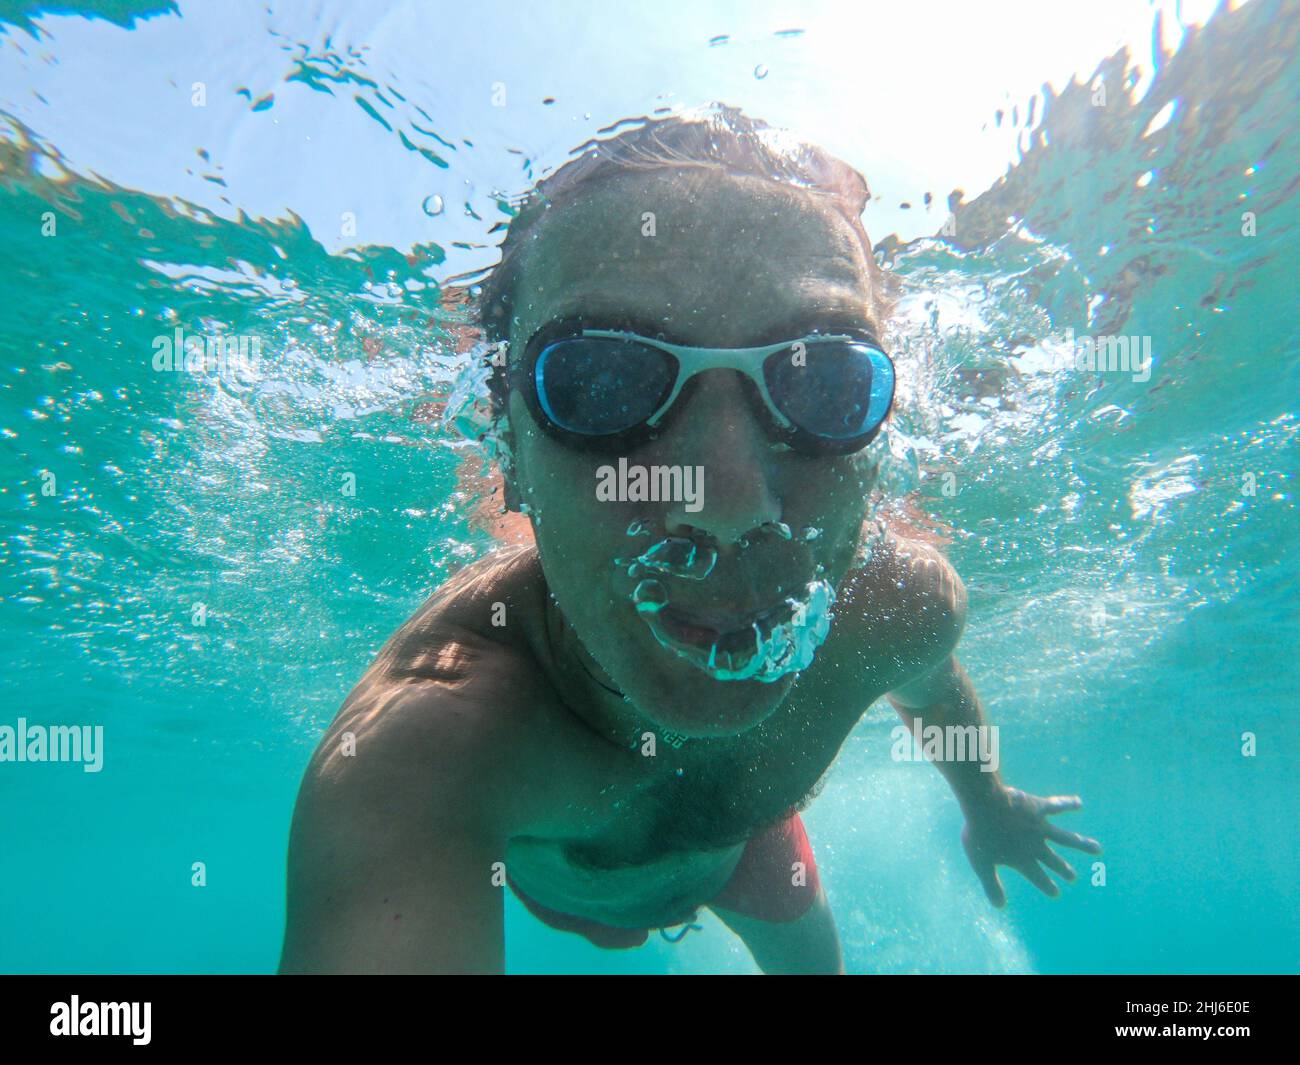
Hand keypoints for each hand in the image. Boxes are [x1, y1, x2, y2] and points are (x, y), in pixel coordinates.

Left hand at [961, 786, 1100, 906]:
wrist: (984, 805)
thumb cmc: (980, 834)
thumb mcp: (981, 863)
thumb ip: (991, 885)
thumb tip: (999, 906)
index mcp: (1022, 859)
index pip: (1038, 877)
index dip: (1046, 886)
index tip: (1055, 893)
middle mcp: (1035, 845)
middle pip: (1053, 860)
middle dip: (1062, 869)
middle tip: (1072, 876)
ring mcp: (1039, 827)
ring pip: (1066, 838)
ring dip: (1082, 844)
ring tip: (1098, 849)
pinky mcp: (1038, 807)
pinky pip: (1057, 805)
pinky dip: (1068, 804)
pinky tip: (1078, 803)